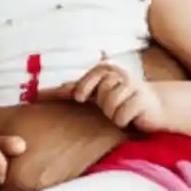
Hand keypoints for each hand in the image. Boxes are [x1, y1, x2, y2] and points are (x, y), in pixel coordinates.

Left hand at [37, 63, 166, 131]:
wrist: (154, 106)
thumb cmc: (119, 99)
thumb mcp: (95, 92)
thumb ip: (69, 89)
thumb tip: (36, 93)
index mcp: (103, 69)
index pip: (81, 83)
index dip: (76, 91)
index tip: (72, 98)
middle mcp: (117, 73)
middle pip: (97, 97)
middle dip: (105, 106)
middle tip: (116, 105)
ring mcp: (131, 85)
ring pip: (109, 107)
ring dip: (115, 114)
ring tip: (124, 110)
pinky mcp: (142, 99)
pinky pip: (121, 116)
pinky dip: (124, 120)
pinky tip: (133, 116)